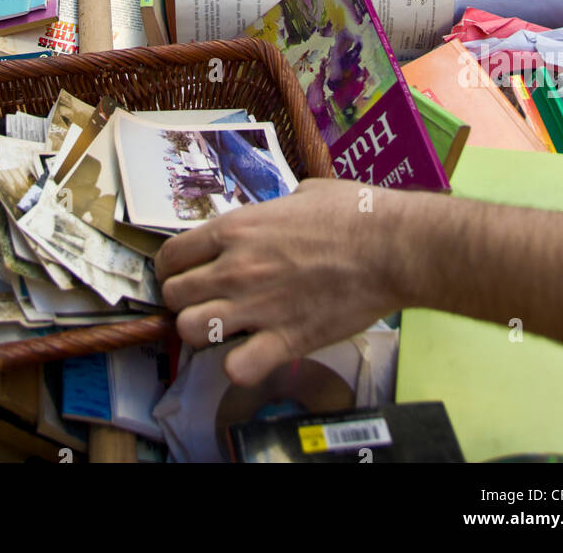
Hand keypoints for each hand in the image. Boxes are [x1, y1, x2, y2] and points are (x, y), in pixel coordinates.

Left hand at [154, 179, 403, 386]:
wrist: (391, 247)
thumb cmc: (353, 213)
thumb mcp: (303, 193)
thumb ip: (275, 208)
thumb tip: (277, 212)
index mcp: (237, 228)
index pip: (171, 255)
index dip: (173, 268)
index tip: (185, 273)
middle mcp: (236, 268)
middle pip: (173, 295)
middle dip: (183, 300)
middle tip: (206, 300)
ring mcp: (257, 306)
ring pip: (190, 331)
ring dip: (203, 333)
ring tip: (226, 328)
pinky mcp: (284, 340)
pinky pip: (236, 368)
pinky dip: (239, 367)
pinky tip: (254, 355)